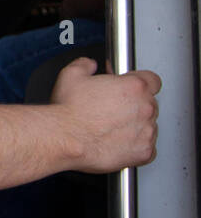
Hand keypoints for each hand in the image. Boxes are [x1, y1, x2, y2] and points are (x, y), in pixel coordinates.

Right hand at [50, 56, 159, 172]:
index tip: (132, 89)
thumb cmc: (69, 111)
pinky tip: (122, 143)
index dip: (140, 84)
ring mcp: (146, 131)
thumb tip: (89, 65)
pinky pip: (149, 149)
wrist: (64, 138)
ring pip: (150, 126)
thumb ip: (85, 64)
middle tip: (115, 110)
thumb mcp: (72, 75)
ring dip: (137, 126)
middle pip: (150, 104)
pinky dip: (138, 147)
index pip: (153, 81)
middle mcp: (144, 108)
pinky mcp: (142, 152)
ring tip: (115, 129)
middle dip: (135, 106)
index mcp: (134, 86)